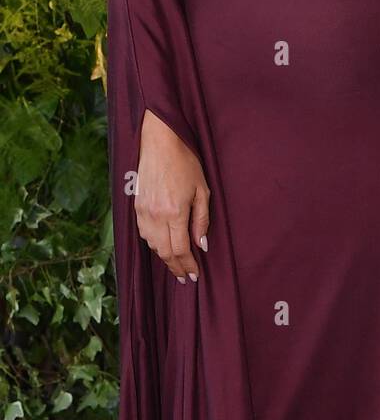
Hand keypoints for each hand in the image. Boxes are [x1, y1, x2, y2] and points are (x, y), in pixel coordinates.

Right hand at [134, 109, 209, 282]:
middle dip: (175, 267)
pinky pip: (143, 233)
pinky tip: (161, 245)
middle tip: (184, 277)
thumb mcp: (202, 189)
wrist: (159, 142)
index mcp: (174, 212)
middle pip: (164, 252)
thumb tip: (201, 245)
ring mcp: (143, 212)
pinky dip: (153, 243)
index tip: (194, 275)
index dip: (187, 265)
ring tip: (175, 264)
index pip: (180, 249)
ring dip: (164, 257)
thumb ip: (201, 219)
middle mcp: (156, 216)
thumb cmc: (185, 162)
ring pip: (152, 245)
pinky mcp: (136, 206)